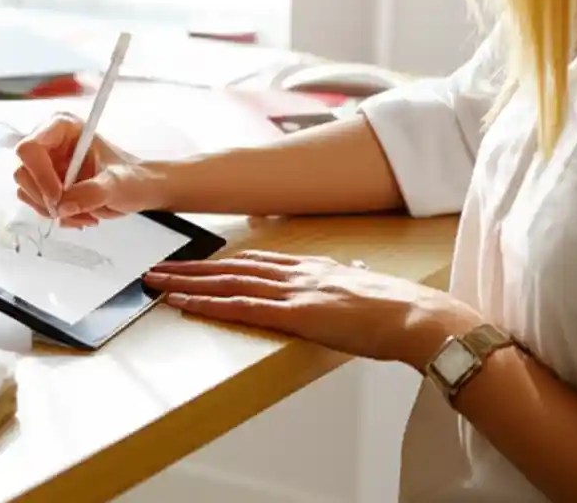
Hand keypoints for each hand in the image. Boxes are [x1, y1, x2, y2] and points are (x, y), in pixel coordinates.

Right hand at [13, 114, 166, 228]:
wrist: (137, 189)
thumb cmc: (132, 177)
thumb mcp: (118, 184)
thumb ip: (92, 192)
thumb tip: (63, 206)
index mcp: (62, 128)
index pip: (30, 148)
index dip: (40, 175)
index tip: (60, 197)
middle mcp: (48, 144)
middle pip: (23, 173)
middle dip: (47, 198)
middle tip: (72, 210)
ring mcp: (45, 165)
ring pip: (27, 191)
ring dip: (54, 210)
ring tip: (85, 214)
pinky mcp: (45, 185)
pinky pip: (37, 204)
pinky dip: (57, 215)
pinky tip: (81, 215)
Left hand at [143, 251, 483, 369]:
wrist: (420, 317)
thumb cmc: (402, 310)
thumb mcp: (367, 287)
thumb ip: (348, 280)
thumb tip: (347, 271)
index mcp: (314, 267)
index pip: (256, 260)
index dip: (223, 261)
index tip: (198, 261)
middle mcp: (298, 273)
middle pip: (232, 267)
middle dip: (191, 268)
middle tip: (157, 268)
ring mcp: (294, 291)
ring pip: (228, 282)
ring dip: (188, 283)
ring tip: (157, 284)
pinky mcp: (295, 314)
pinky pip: (240, 307)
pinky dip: (208, 304)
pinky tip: (184, 305)